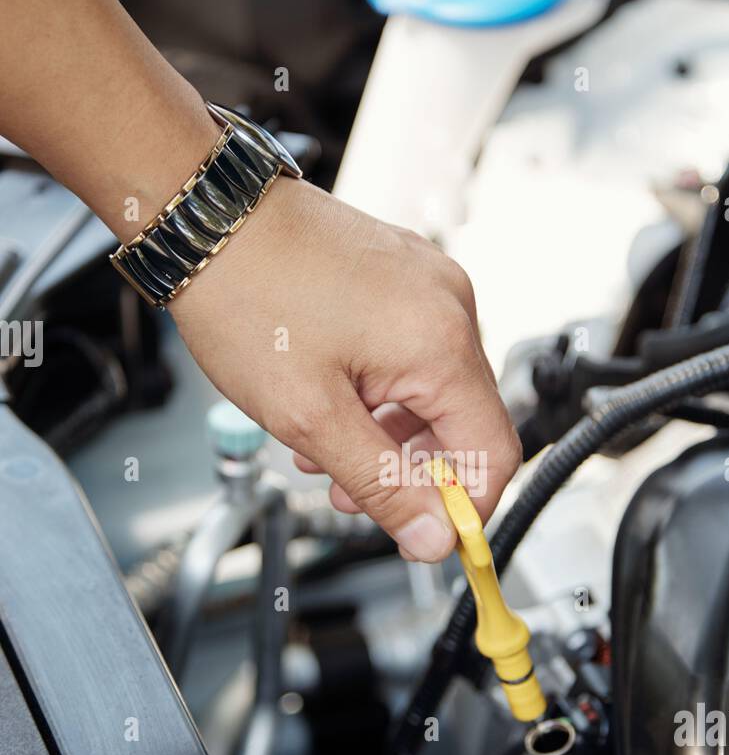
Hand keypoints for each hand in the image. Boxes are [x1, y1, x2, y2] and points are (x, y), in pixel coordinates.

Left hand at [169, 177, 520, 560]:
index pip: (494, 453)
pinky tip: (330, 408)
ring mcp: (428, 286)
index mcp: (441, 342)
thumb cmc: (246, 296)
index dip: (463, 510)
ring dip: (388, 439)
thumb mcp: (310, 416)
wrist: (207, 216)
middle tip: (349, 496)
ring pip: (434, 393)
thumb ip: (381, 484)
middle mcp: (449, 306)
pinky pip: (413, 355)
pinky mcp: (403, 277)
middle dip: (412, 475)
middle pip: (464, 425)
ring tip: (324, 454)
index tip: (424, 537)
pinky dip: (380, 395)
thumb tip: (435, 538)